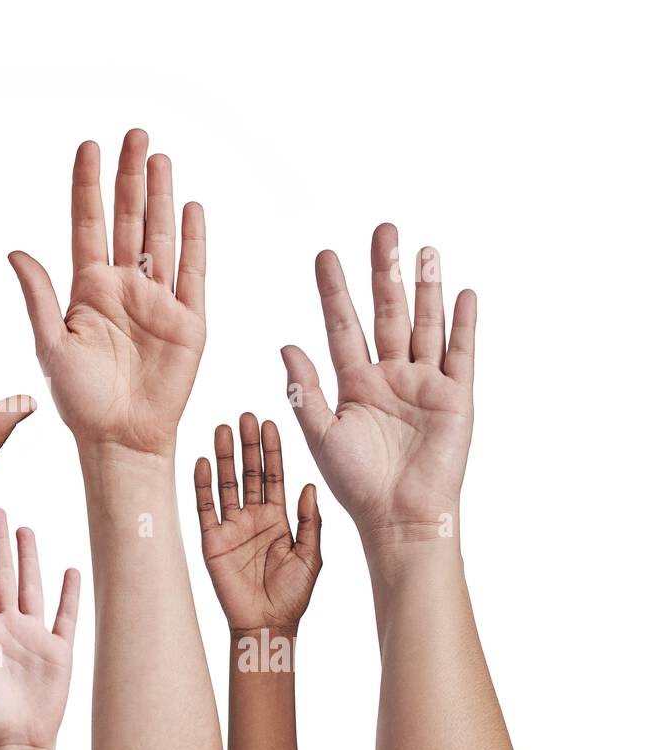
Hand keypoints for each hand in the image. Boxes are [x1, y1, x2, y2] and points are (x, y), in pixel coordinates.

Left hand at [0, 509, 78, 749]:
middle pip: (1, 576)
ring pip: (31, 587)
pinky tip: (69, 570)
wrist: (15, 748)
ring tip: (25, 529)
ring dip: (30, 559)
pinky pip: (66, 616)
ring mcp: (33, 638)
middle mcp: (6, 628)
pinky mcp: (58, 652)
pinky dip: (69, 594)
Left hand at [8, 129, 205, 457]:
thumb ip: (38, 297)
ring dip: (160, 197)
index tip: (89, 146)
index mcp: (87, 289)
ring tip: (160, 157)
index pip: (88, 224)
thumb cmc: (79, 401)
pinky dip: (194, 239)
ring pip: (160, 236)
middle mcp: (123, 286)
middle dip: (130, 177)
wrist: (120, 439)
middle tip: (134, 133)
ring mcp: (158, 300)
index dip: (88, 185)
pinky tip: (191, 206)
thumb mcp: (50, 345)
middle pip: (127, 219)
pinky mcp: (188, 321)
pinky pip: (193, 272)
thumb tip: (14, 251)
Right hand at [195, 415, 320, 632]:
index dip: (272, 451)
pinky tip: (204, 463)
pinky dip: (203, 486)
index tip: (270, 424)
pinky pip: (205, 508)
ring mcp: (231, 527)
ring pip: (226, 484)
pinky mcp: (212, 540)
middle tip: (246, 417)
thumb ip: (311, 523)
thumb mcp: (311, 557)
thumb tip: (310, 487)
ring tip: (223, 429)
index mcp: (279, 518)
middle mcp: (253, 517)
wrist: (268, 625)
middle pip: (248, 473)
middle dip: (247, 446)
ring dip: (225, 457)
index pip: (273, 476)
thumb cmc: (293, 596)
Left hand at [281, 224, 475, 541]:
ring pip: (425, 324)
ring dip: (426, 287)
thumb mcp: (321, 433)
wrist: (399, 518)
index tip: (324, 255)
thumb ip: (305, 389)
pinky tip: (463, 292)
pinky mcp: (456, 397)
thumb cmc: (357, 485)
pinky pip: (461, 352)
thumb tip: (284, 345)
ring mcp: (425, 383)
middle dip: (384, 272)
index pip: (341, 325)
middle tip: (382, 231)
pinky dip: (464, 323)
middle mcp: (390, 376)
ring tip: (424, 248)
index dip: (333, 291)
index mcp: (354, 383)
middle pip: (386, 312)